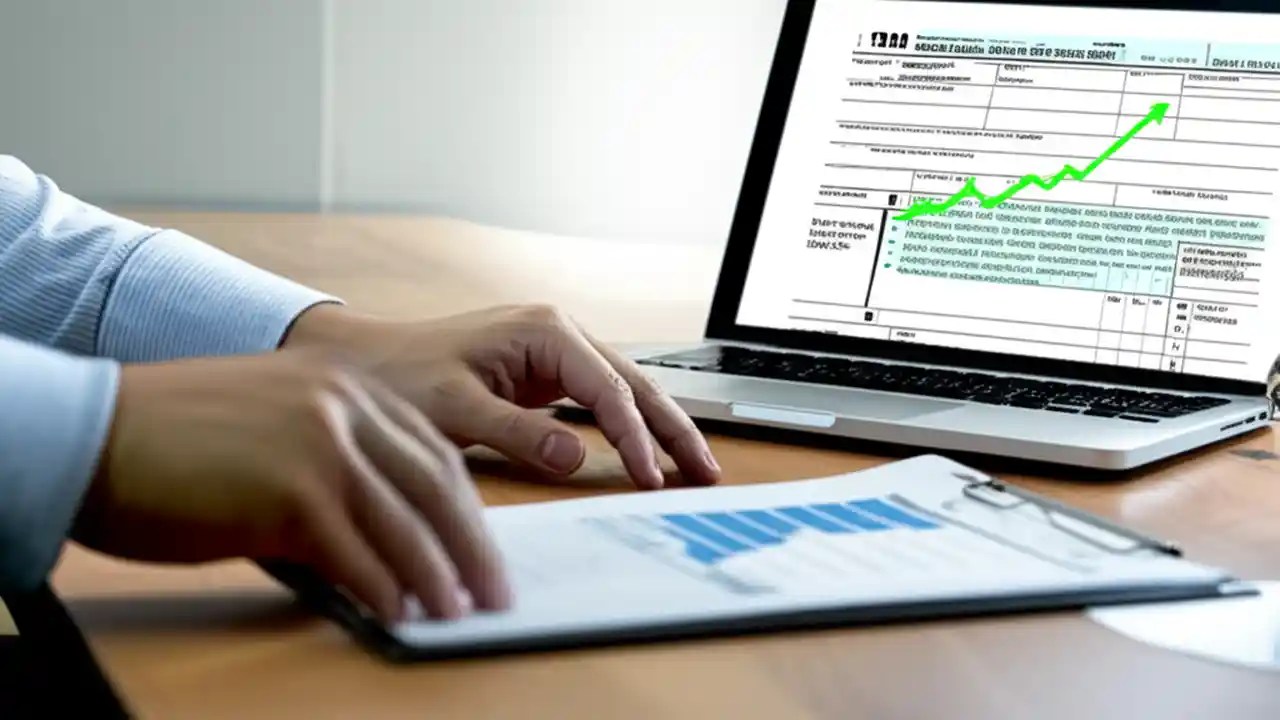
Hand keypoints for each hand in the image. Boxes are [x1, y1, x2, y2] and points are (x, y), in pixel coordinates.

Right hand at [74, 350, 509, 623]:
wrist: (98, 431)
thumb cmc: (178, 437)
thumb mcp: (276, 425)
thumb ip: (336, 463)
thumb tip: (383, 535)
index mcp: (346, 386)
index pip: (430, 451)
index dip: (464, 507)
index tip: (482, 546)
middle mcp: (344, 408)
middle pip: (435, 485)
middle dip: (473, 545)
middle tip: (495, 590)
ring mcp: (320, 447)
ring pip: (405, 524)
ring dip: (438, 577)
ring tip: (457, 612)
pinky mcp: (290, 495)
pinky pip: (357, 555)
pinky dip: (384, 590)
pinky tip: (398, 613)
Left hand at [284, 304, 721, 489]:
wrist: (363, 362)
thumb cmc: (400, 378)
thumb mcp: (453, 408)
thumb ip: (516, 431)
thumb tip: (577, 456)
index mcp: (544, 331)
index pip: (609, 389)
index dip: (635, 437)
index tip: (651, 478)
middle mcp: (558, 332)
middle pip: (635, 383)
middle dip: (673, 429)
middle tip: (708, 472)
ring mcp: (556, 350)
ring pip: (626, 389)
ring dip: (661, 427)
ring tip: (698, 466)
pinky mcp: (547, 372)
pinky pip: (603, 399)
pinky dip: (631, 426)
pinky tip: (651, 451)